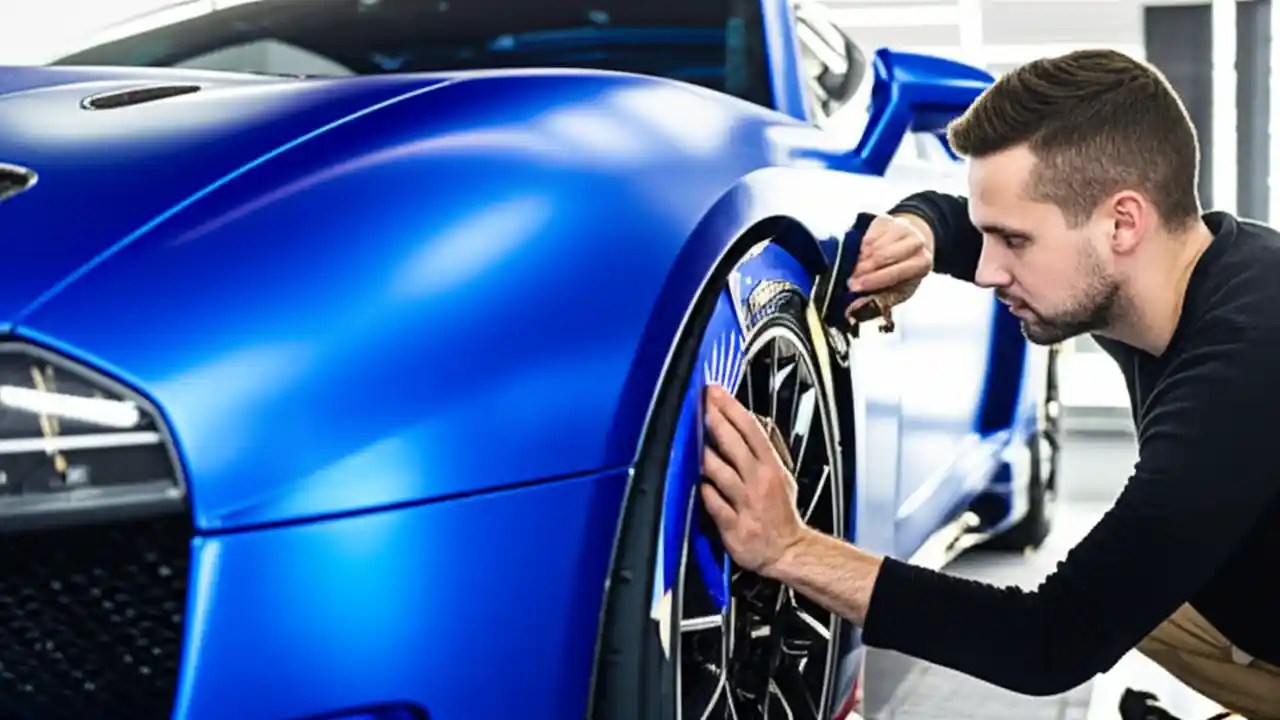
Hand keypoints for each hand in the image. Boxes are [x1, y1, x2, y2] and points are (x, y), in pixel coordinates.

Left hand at [699, 384, 807, 577]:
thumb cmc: (780, 513)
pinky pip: (714, 503)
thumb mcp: (781, 476)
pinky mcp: (734, 525)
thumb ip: (762, 453)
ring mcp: (746, 503)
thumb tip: (744, 424)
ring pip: (721, 471)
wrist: (788, 551)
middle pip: (734, 444)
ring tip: (691, 440)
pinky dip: (705, 491)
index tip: (715, 392)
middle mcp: (759, 481)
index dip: (732, 408)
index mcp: (771, 466)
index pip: (751, 429)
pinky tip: (698, 483)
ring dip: (705, 454)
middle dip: (716, 421)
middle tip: (701, 404)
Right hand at [845, 213, 934, 318]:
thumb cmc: (903, 274)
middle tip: (849, 280)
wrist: (910, 247)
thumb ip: (878, 300)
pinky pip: (867, 234)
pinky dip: (859, 247)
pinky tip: (858, 256)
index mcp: (923, 263)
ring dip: (858, 259)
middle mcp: (916, 242)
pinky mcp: (886, 219)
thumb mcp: (897, 290)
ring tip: (853, 269)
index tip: (854, 288)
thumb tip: (852, 309)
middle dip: (862, 270)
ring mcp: (901, 228)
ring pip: (872, 244)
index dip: (873, 281)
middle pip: (883, 256)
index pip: (895, 272)